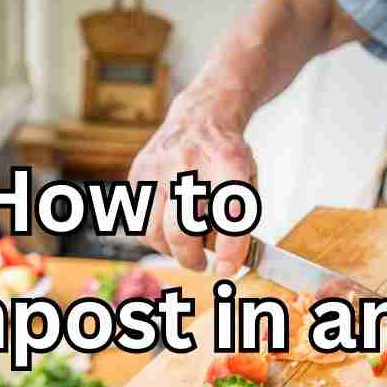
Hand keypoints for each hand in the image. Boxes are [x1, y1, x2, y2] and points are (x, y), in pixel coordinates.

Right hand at [130, 80, 256, 275]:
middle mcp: (189, 162)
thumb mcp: (247, 180)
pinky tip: (168, 228)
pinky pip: (139, 221)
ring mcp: (158, 167)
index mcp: (227, 161)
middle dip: (192, 257)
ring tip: (184, 247)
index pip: (229, 211)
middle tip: (201, 263)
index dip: (230, 248)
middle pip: (182, 227)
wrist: (200, 117)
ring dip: (170, 249)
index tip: (228, 269)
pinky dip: (154, 235)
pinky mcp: (138, 173)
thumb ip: (240, 222)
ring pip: (154, 230)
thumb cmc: (225, 156)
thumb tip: (226, 265)